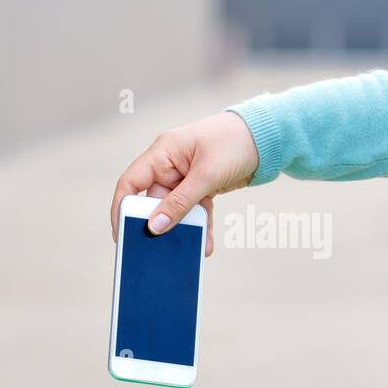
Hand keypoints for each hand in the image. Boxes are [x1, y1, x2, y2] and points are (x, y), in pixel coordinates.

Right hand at [110, 111, 259, 255]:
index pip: (130, 182)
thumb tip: (155, 227)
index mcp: (163, 153)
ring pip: (176, 210)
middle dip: (157, 225)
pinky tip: (206, 244)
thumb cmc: (234, 143)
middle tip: (157, 249)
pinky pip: (194, 211)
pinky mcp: (201, 187)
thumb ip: (180, 202)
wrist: (267, 137)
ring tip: (190, 250)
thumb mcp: (207, 174)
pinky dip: (200, 226)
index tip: (121, 233)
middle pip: (153, 201)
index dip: (121, 208)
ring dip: (183, 230)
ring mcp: (185, 177)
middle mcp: (169, 165)